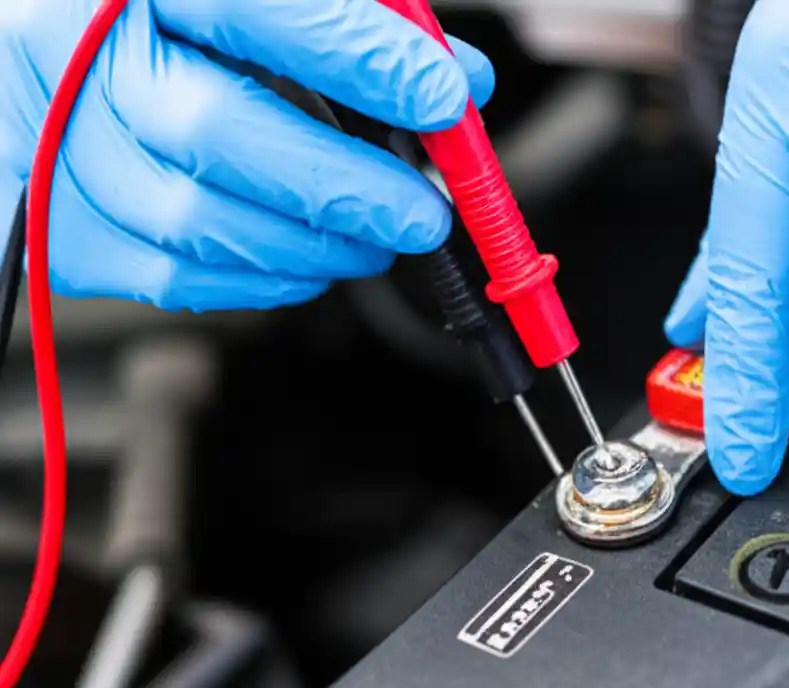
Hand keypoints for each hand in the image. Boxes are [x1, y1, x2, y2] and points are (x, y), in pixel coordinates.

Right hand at [1, 0, 492, 310]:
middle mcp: (73, 56)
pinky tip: (312, 261)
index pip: (255, 10)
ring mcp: (53, 145)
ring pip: (194, 222)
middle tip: (423, 212)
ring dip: (313, 246)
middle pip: (214, 131)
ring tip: (379, 239)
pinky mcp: (59, 227)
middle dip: (343, 184)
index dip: (359, 58)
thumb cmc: (172, 29)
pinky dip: (264, 280)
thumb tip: (461, 88)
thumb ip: (355, 25)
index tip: (442, 100)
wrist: (48, 54)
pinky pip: (172, 277)